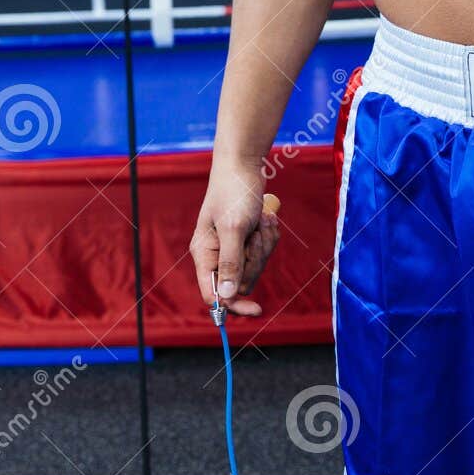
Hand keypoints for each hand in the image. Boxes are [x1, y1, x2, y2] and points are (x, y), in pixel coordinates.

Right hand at [189, 159, 281, 316]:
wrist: (244, 165)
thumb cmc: (233, 192)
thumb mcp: (234, 228)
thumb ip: (231, 263)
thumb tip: (227, 297)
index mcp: (204, 254)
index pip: (213, 295)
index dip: (233, 305)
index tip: (257, 309)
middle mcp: (216, 254)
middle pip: (241, 283)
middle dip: (256, 261)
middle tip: (256, 234)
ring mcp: (233, 247)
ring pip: (256, 267)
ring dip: (264, 244)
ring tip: (261, 220)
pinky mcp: (247, 239)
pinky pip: (264, 252)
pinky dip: (269, 235)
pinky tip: (265, 218)